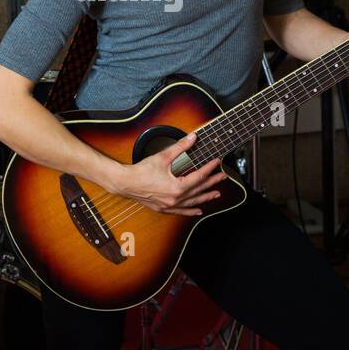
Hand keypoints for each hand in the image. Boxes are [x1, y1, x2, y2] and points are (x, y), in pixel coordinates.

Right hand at [106, 132, 226, 215]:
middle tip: (223, 176)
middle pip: (199, 190)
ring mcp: (170, 205)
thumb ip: (180, 147)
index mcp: (177, 187)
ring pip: (193, 202)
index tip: (217, 162)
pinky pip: (181, 211)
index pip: (199, 177)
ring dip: (205, 197)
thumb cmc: (141, 171)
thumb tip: (192, 138)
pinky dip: (191, 211)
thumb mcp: (163, 157)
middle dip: (212, 182)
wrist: (126, 183)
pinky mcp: (164, 208)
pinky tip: (198, 211)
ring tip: (217, 194)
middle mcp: (176, 199)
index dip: (209, 169)